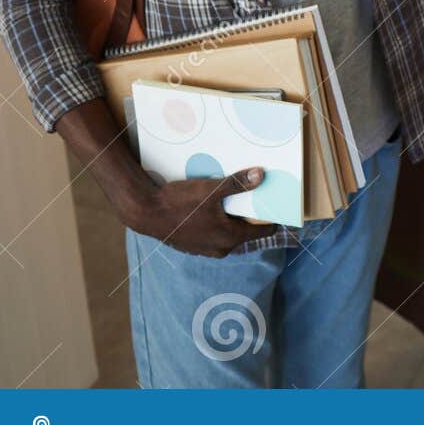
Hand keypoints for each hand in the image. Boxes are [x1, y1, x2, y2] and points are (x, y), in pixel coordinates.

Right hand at [126, 168, 278, 256]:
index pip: (261, 231)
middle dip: (250, 215)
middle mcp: (219, 248)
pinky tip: (212, 208)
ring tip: (234, 200)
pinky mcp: (191, 245)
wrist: (144, 211)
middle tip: (257, 197)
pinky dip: (217, 222)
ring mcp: (204, 249)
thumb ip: (237, 184)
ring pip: (227, 232)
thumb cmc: (179, 202)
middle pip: (245, 231)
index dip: (271, 218)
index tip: (279, 206)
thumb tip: (261, 175)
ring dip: (232, 218)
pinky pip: (212, 233)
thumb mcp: (210, 190)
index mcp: (229, 237)